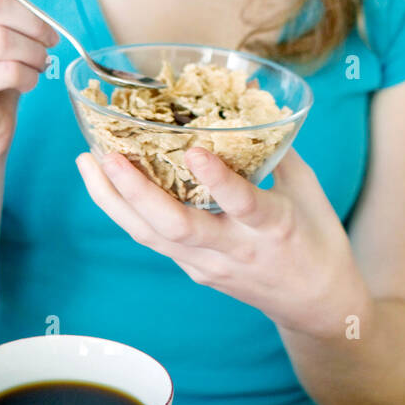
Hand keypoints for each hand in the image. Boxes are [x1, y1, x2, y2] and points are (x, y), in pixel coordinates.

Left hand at [74, 144, 359, 337]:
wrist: (316, 306)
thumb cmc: (317, 241)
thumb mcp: (309, 191)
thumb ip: (277, 148)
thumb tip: (253, 98)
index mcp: (273, 227)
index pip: (243, 204)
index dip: (218, 180)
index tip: (195, 151)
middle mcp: (234, 249)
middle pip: (175, 228)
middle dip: (135, 192)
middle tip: (106, 155)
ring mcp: (209, 264)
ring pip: (152, 236)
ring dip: (114, 201)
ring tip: (87, 164)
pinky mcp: (195, 271)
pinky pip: (154, 240)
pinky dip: (127, 211)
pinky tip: (107, 185)